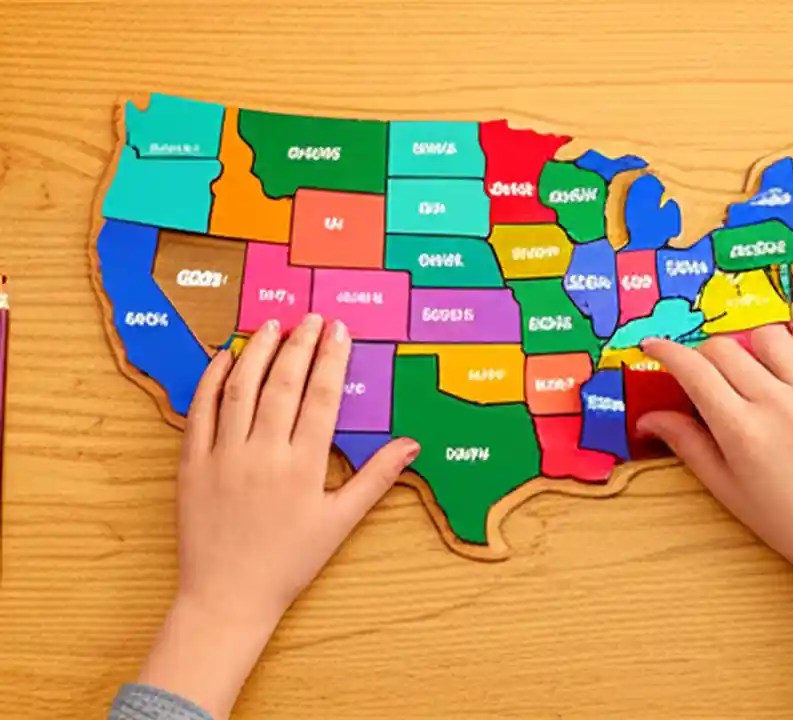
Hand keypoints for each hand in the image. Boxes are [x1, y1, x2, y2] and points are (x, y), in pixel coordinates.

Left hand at [136, 314, 419, 718]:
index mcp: (303, 466)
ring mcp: (223, 456)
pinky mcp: (191, 464)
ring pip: (240, 388)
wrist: (227, 597)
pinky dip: (210, 379)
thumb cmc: (289, 562)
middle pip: (283, 384)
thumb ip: (376, 478)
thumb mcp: (340, 522)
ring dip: (257, 352)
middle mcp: (263, 454)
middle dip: (299, 344)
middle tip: (311, 317)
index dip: (331, 358)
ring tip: (271, 325)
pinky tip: (223, 357)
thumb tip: (411, 445)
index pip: (321, 397)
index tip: (337, 329)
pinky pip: (199, 411)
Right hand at [639, 327, 792, 689]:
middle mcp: (776, 404)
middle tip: (705, 375)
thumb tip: (646, 419)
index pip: (694, 371)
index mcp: (742, 431)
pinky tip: (789, 371)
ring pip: (769, 336)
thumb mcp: (725, 487)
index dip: (666, 352)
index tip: (654, 347)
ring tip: (751, 371)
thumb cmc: (782, 518)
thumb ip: (686, 444)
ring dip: (750, 345)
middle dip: (703, 355)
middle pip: (724, 348)